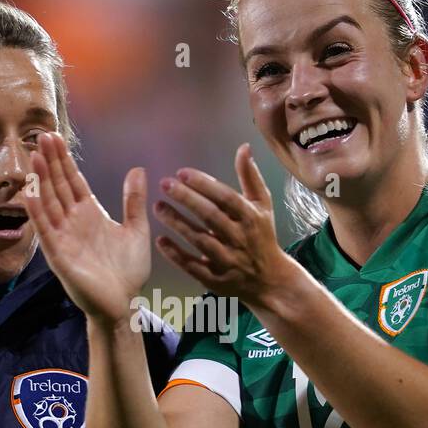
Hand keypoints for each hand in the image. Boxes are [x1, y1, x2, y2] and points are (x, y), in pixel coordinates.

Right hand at [25, 132, 150, 325]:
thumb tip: (137, 169)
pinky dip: (38, 214)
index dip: (64, 160)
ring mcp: (64, 238)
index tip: (54, 137)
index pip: (72, 180)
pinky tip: (31, 195)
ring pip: (49, 204)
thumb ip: (133, 201)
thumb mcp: (136, 230)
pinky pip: (46, 232)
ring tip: (36, 158)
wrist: (123, 304)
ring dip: (41, 182)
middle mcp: (72, 222)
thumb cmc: (127, 271)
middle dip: (50, 162)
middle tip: (41, 136)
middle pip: (58, 186)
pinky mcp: (59, 256)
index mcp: (89, 213)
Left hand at [154, 143, 292, 307]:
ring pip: (200, 240)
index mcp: (250, 218)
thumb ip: (250, 177)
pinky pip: (193, 266)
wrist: (269, 280)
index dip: (205, 185)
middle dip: (188, 199)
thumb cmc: (262, 236)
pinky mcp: (216, 280)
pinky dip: (176, 255)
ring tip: (158, 207)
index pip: (226, 198)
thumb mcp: (262, 205)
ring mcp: (227, 261)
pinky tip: (160, 241)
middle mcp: (239, 238)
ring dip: (178, 224)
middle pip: (211, 217)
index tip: (182, 173)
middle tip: (165, 184)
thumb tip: (244, 147)